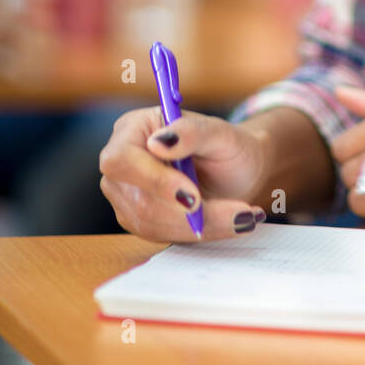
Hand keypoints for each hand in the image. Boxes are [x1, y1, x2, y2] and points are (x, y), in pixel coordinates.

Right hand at [99, 106, 270, 241]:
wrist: (237, 171)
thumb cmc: (228, 146)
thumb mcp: (220, 133)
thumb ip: (192, 132)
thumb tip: (159, 143)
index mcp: (134, 129)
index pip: (122, 160)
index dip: (154, 181)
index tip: (192, 195)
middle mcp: (122, 162)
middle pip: (137, 199)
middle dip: (185, 213)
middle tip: (236, 213)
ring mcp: (127, 194)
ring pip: (150, 223)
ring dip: (198, 225)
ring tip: (241, 217)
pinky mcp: (139, 219)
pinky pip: (161, 235)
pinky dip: (198, 232)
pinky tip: (228, 222)